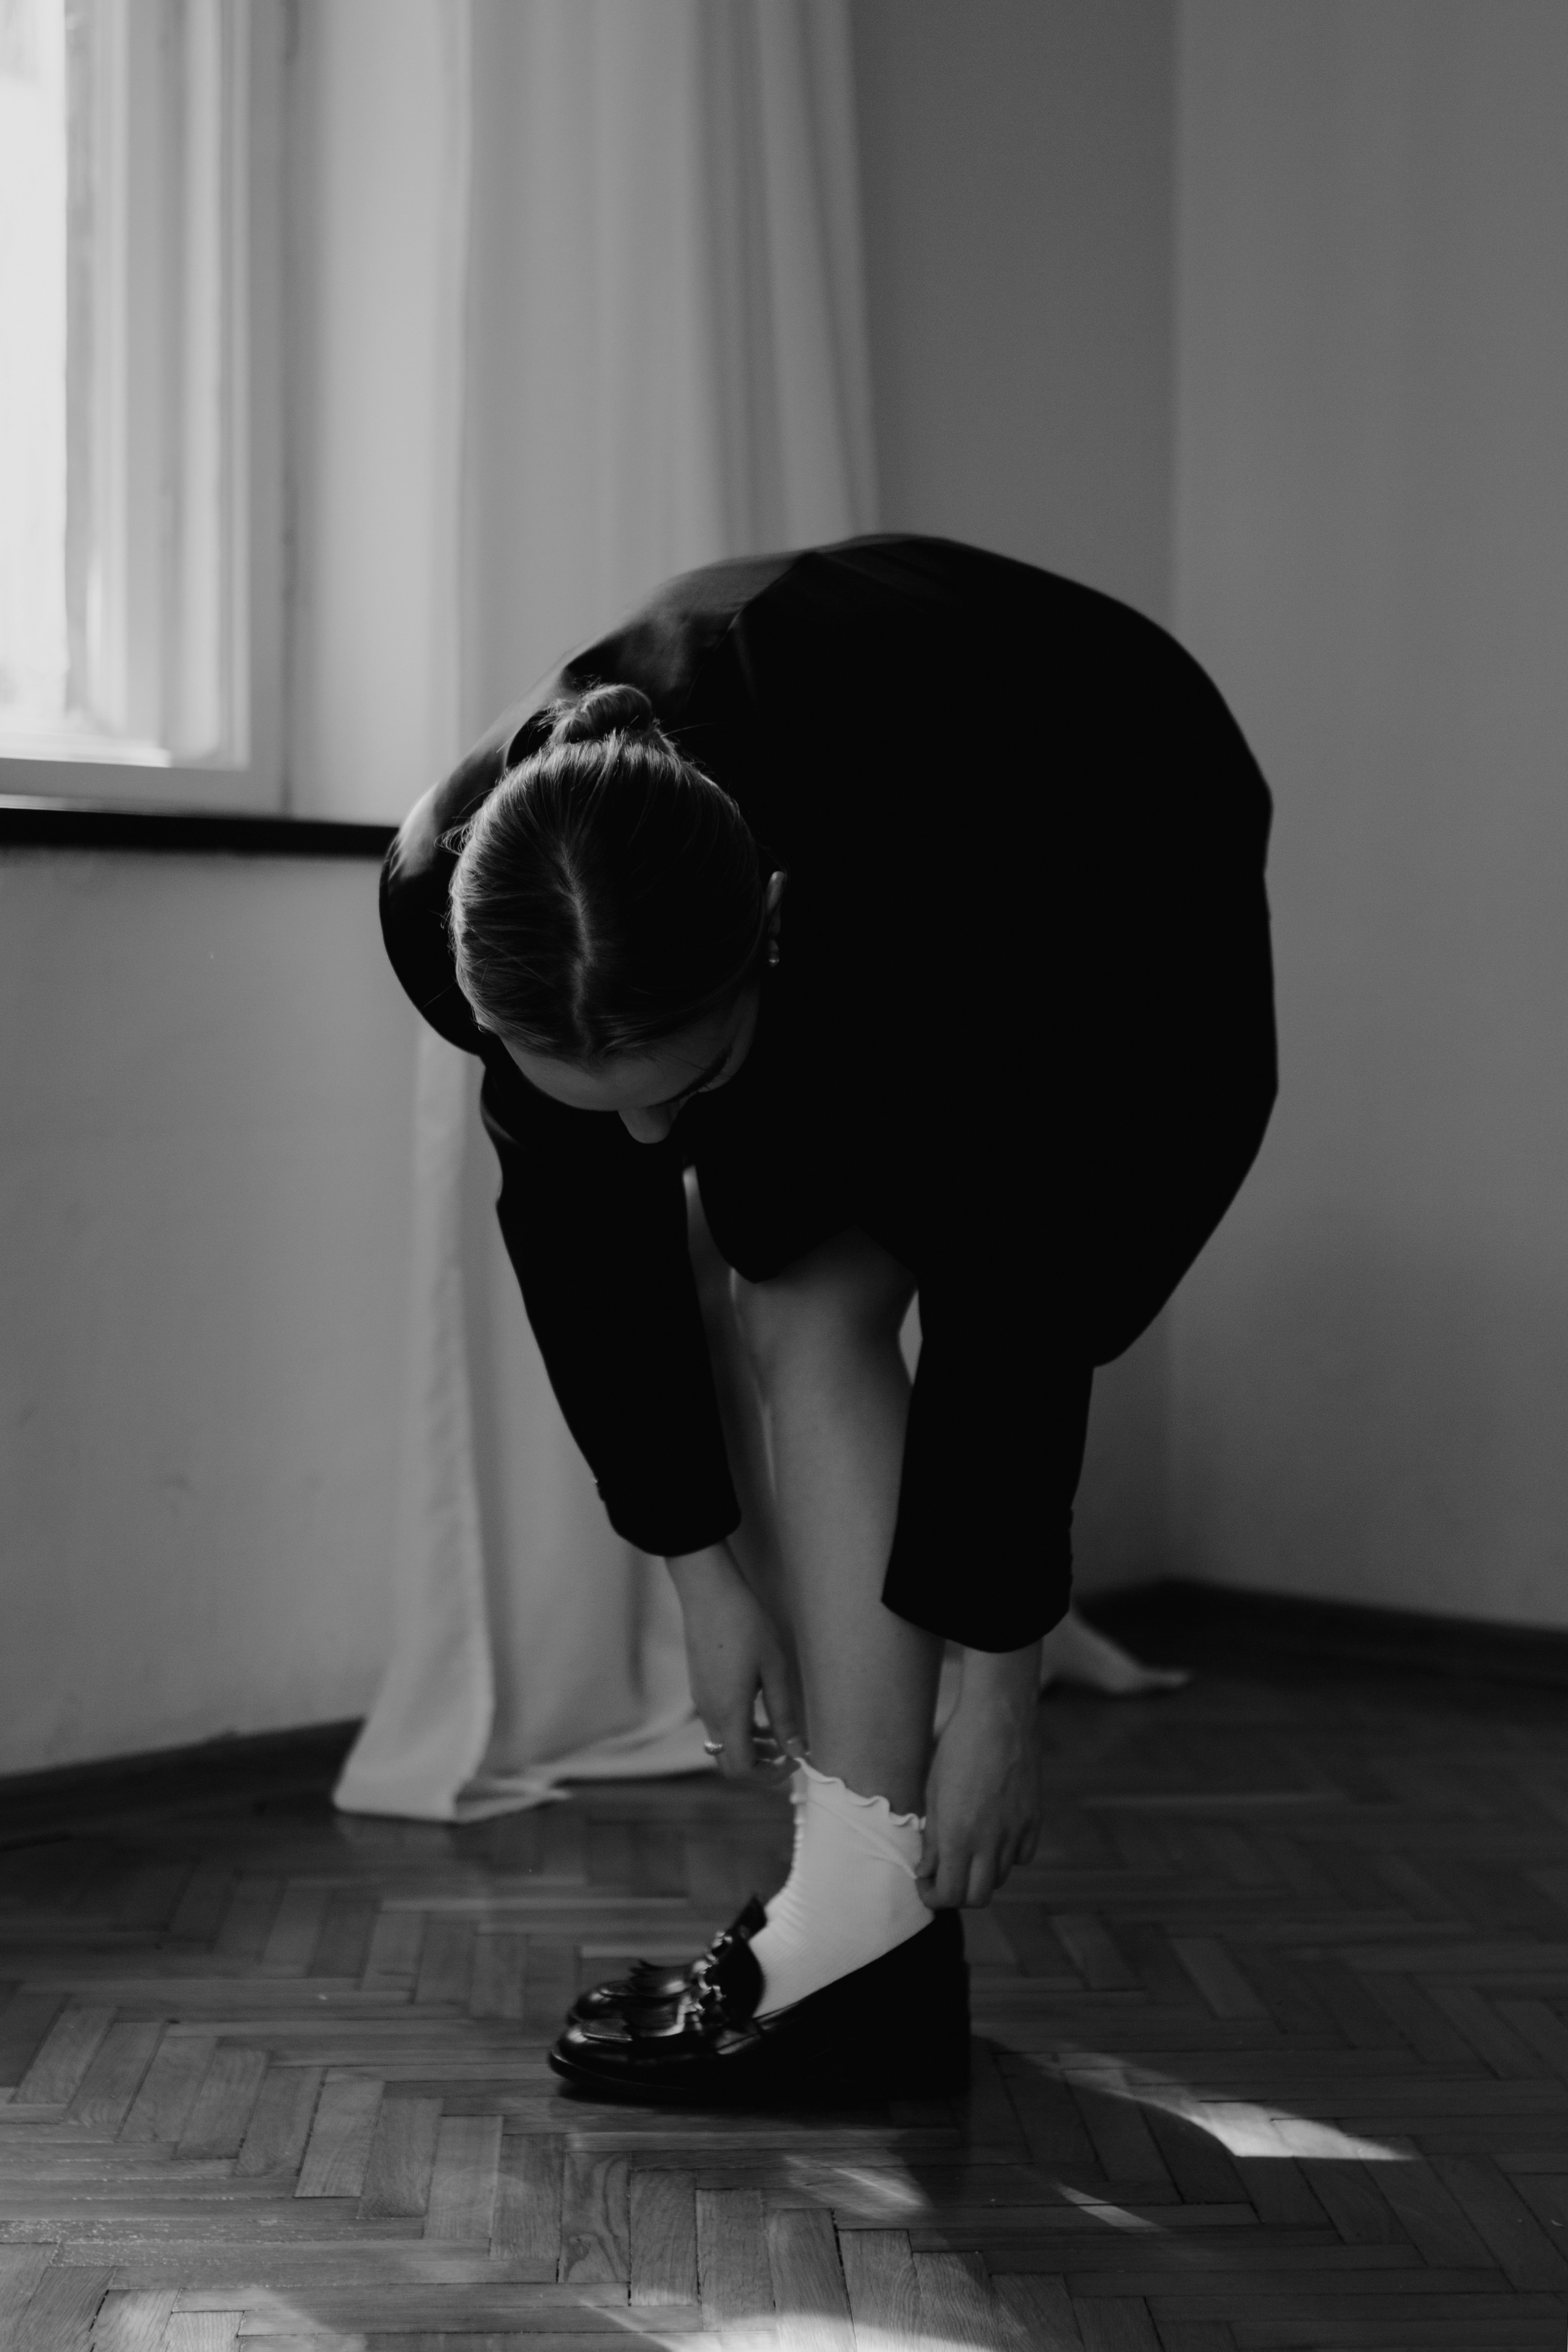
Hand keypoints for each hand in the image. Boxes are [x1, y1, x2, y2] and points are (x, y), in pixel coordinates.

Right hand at [666, 1544, 806, 1780]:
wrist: (708, 1591)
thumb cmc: (745, 1625)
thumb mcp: (774, 1669)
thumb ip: (784, 1714)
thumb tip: (797, 1750)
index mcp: (728, 1713)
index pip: (741, 1769)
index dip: (769, 1776)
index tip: (794, 1761)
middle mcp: (708, 1712)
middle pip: (728, 1762)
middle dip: (759, 1765)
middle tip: (788, 1750)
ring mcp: (700, 1700)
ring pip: (723, 1742)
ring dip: (750, 1745)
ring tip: (778, 1730)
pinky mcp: (699, 1686)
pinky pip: (718, 1722)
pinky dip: (739, 1727)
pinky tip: (758, 1707)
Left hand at [917, 1643, 1042, 1907]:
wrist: (999, 1717)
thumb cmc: (957, 1749)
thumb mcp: (933, 1793)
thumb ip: (932, 1838)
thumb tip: (927, 1870)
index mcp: (958, 1836)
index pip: (950, 1894)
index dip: (933, 1896)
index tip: (924, 1882)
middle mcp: (991, 1841)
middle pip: (978, 1897)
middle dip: (958, 1894)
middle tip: (944, 1876)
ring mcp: (1016, 1832)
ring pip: (1001, 1878)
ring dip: (981, 1874)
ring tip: (967, 1852)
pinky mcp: (1034, 1820)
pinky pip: (1022, 1856)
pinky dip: (1007, 1856)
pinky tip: (994, 1836)